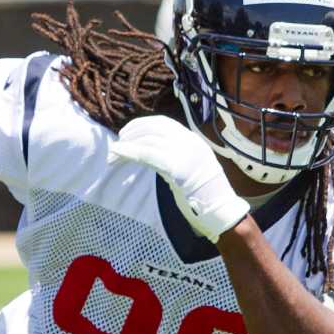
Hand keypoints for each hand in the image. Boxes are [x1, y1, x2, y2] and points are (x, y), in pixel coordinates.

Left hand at [108, 115, 248, 241]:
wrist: (221, 211)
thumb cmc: (204, 195)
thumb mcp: (191, 167)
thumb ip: (175, 156)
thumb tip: (151, 151)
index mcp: (193, 140)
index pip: (163, 123)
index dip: (142, 124)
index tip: (127, 132)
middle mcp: (189, 142)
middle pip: (154, 127)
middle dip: (132, 131)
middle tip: (118, 142)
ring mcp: (185, 153)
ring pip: (148, 140)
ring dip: (126, 145)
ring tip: (113, 154)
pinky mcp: (177, 168)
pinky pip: (147, 154)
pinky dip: (129, 152)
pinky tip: (118, 154)